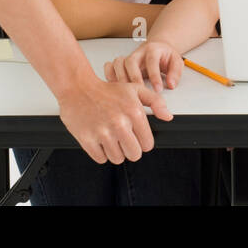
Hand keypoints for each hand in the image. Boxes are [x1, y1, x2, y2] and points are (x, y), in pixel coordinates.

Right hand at [56, 74, 171, 164]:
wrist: (79, 88)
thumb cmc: (107, 91)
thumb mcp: (135, 90)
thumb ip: (156, 102)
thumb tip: (167, 117)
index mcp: (134, 113)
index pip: (147, 145)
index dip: (143, 143)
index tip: (137, 137)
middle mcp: (120, 124)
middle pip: (134, 155)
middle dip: (131, 149)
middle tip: (124, 139)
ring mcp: (103, 133)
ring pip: (117, 159)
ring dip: (115, 151)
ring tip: (111, 138)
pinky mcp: (87, 139)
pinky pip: (101, 159)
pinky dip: (101, 153)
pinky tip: (100, 140)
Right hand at [104, 41, 182, 92]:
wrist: (157, 48)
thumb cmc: (165, 56)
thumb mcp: (176, 61)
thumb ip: (175, 72)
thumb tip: (171, 84)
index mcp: (152, 49)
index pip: (152, 61)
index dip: (154, 76)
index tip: (158, 89)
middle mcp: (138, 53)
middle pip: (130, 61)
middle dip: (134, 77)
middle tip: (139, 91)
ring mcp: (127, 57)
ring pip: (118, 63)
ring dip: (120, 78)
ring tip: (125, 91)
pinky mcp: (120, 64)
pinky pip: (110, 67)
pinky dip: (110, 76)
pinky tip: (114, 87)